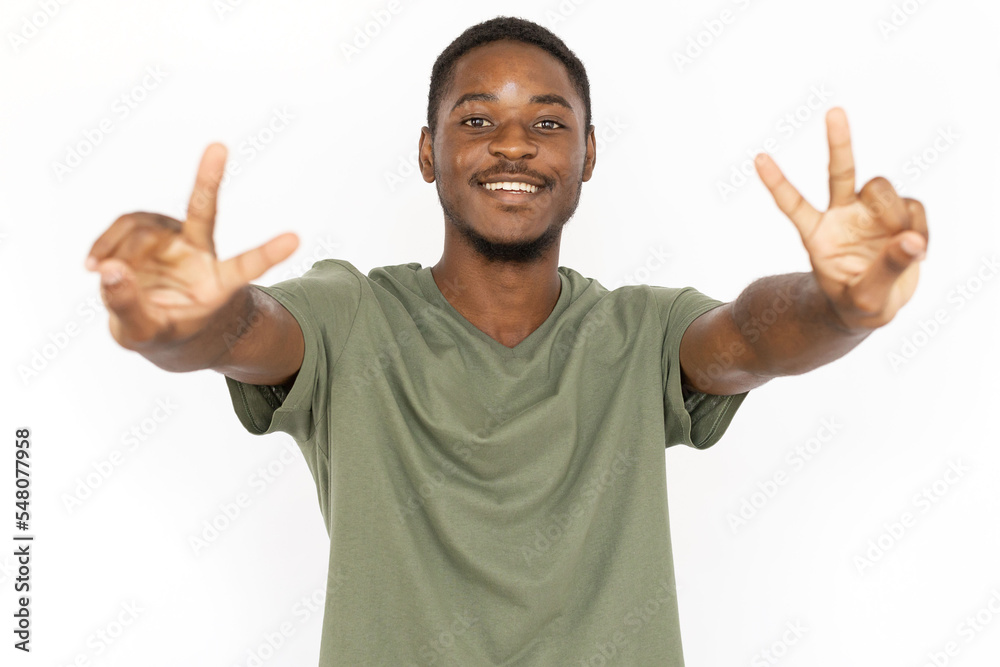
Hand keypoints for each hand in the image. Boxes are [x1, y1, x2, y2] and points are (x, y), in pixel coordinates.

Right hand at [85, 143, 298, 349]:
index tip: (295, 239)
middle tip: (218, 146)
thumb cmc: (162, 332)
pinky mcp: (150, 230)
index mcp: (218, 284)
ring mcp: (174, 238)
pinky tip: (94, 266)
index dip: (267, 254)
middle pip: (204, 212)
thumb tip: (109, 270)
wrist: (153, 324)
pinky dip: (104, 245)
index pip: (245, 267)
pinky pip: (125, 225)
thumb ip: (129, 306)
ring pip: (143, 228)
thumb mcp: (145, 334)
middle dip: (209, 178)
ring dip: (115, 249)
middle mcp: (200, 253)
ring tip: (98, 273)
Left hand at [754, 107, 927, 330]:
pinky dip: (919, 226)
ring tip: (904, 245)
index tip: (758, 158)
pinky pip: (914, 208)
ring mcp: (870, 212)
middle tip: (833, 112)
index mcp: (817, 235)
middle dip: (838, 142)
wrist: (877, 305)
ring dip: (896, 213)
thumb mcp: (867, 300)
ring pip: (882, 188)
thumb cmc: (858, 303)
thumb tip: (911, 240)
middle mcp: (842, 215)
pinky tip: (917, 250)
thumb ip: (887, 270)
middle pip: (840, 171)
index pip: (793, 204)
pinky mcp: (898, 215)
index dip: (777, 183)